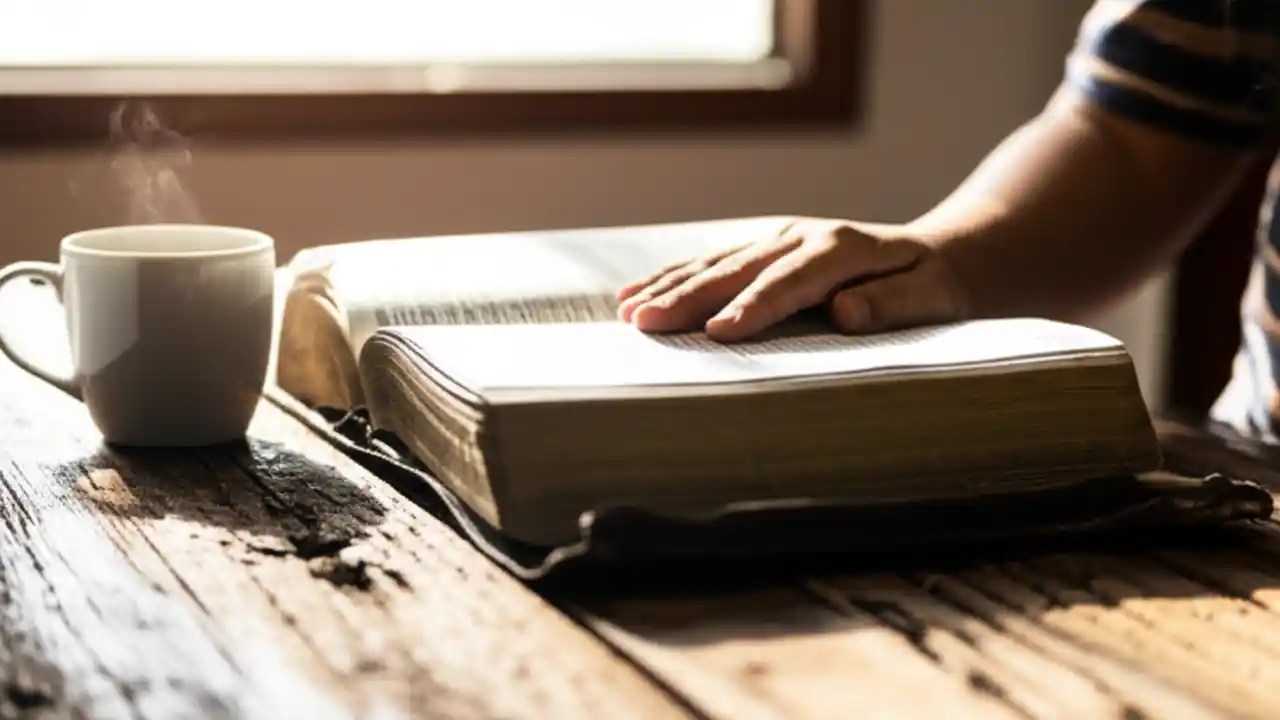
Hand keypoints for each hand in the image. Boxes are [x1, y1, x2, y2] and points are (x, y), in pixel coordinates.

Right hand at [616, 217, 967, 341]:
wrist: (937, 253)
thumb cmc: (933, 285)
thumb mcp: (931, 296)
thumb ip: (892, 303)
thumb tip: (845, 310)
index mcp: (842, 248)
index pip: (789, 282)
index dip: (752, 307)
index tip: (718, 334)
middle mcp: (803, 236)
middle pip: (737, 269)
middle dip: (688, 297)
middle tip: (645, 324)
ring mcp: (779, 238)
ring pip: (715, 262)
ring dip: (668, 286)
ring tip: (627, 313)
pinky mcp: (763, 247)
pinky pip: (711, 261)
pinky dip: (673, 277)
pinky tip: (635, 293)